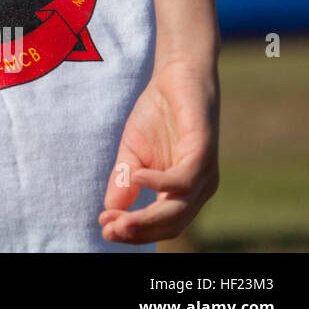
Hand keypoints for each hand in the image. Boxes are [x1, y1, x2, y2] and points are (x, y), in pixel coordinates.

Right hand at [100, 56, 218, 244]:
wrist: (176, 77)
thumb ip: (124, 182)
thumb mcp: (132, 154)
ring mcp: (204, 172)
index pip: (162, 225)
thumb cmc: (157, 115)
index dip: (135, 231)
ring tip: (117, 218)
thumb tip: (110, 213)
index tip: (105, 228)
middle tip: (108, 229)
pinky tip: (138, 176)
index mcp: (182, 193)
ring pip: (179, 209)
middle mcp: (198, 189)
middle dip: (138, 231)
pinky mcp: (204, 151)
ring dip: (147, 218)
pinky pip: (184, 179)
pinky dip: (160, 182)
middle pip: (171, 224)